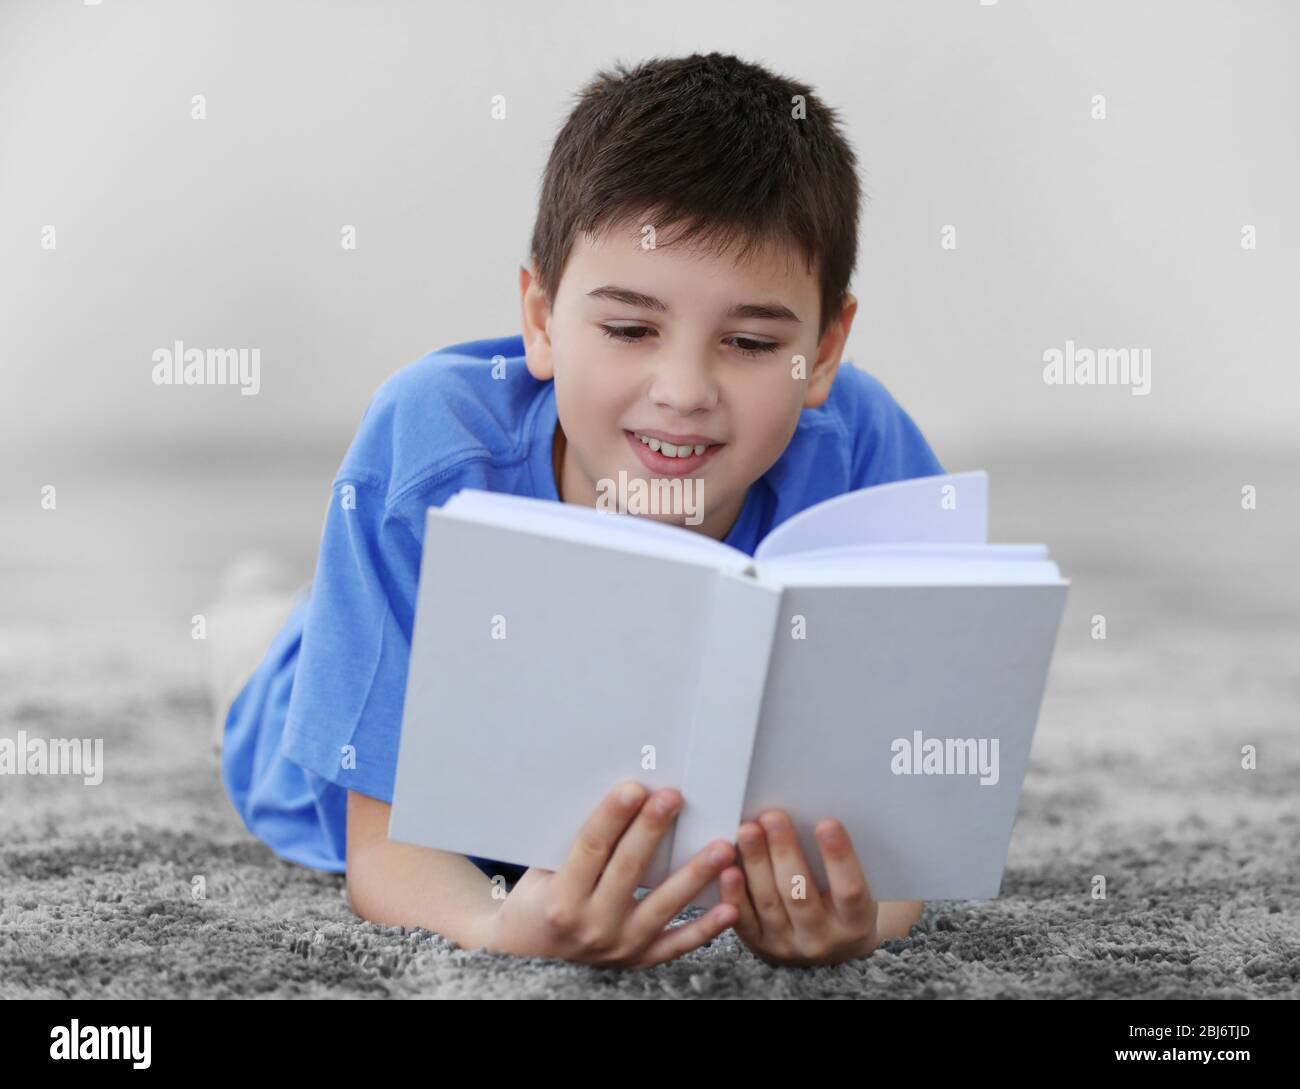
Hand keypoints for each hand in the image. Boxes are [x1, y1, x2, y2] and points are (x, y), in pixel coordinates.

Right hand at [472, 781, 737, 968]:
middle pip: (628, 869)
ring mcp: (620, 945)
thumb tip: (619, 794)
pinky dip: (706, 927)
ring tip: (722, 848)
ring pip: (663, 905)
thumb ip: (576, 841)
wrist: (532, 955)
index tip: (633, 787)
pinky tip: (730, 906)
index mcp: (562, 899)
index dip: (612, 816)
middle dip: (652, 829)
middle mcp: (592, 925)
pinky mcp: (642, 959)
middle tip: (674, 797)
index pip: (590, 848)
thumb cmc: (540, 899)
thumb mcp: (543, 870)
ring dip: (694, 875)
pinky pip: (679, 943)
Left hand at [720, 809, 879, 966]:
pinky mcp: (759, 943)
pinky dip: (734, 892)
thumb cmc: (841, 899)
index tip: (827, 822)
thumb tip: (809, 810)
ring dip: (755, 863)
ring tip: (747, 830)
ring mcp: (787, 944)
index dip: (839, 858)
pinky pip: (743, 919)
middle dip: (785, 852)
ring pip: (768, 902)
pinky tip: (728, 867)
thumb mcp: (854, 883)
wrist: (826, 943)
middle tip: (773, 816)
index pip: (850, 891)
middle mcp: (821, 938)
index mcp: (854, 923)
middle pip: (800, 895)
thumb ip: (836, 858)